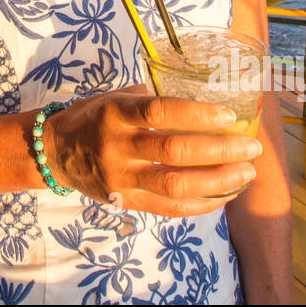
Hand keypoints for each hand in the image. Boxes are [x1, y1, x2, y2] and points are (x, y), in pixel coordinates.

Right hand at [43, 88, 262, 217]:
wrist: (54, 152)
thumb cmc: (93, 117)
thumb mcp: (115, 97)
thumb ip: (152, 100)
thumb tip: (202, 99)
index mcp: (116, 112)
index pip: (160, 112)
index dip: (197, 115)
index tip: (229, 116)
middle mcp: (117, 146)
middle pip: (174, 152)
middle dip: (220, 151)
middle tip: (251, 147)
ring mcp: (121, 178)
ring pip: (176, 186)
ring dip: (218, 181)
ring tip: (247, 172)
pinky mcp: (126, 201)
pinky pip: (169, 209)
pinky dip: (202, 204)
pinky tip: (226, 194)